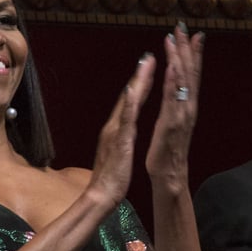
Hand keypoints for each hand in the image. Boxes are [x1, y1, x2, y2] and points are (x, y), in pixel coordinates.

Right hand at [88, 53, 155, 209]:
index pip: (131, 101)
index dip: (141, 83)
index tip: (150, 66)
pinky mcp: (119, 142)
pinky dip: (129, 105)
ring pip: (128, 102)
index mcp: (118, 128)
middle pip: (129, 96)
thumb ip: (121, 137)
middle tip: (150, 55)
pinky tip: (133, 91)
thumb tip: (123, 128)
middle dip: (140, 75)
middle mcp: (115, 125)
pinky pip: (125, 121)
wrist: (100, 195)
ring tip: (146, 63)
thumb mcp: (119, 152)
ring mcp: (116, 132)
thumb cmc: (111, 177)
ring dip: (137, 82)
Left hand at [146, 23, 203, 191]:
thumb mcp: (173, 122)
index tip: (193, 34)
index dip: (193, 54)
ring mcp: (182, 115)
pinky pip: (173, 99)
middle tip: (183, 27)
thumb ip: (176, 104)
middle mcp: (188, 107)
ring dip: (180, 58)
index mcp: (187, 106)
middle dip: (187, 49)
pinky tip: (172, 65)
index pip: (192, 75)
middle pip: (190, 73)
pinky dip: (174, 81)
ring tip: (176, 38)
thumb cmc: (168, 150)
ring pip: (183, 82)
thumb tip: (177, 88)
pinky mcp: (171, 124)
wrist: (169, 174)